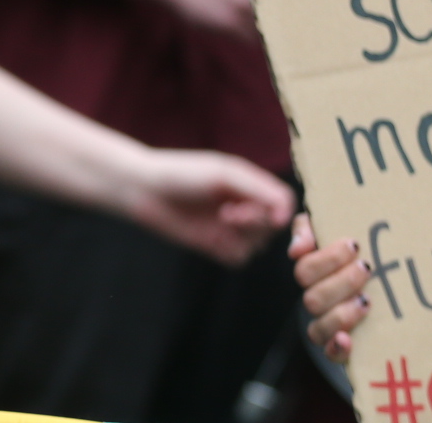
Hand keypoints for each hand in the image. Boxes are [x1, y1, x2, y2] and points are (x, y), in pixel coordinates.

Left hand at [122, 149, 293, 265]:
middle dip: (258, 221)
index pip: (282, 203)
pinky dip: (231, 250)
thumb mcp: (225, 173)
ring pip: (258, 245)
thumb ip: (258, 189)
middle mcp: (243, 207)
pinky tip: (212, 235)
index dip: (281, 212)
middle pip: (273, 227)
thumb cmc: (183, 173)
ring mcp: (230, 228)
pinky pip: (238, 258)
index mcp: (249, 185)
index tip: (272, 216)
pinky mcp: (216, 246)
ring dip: (244, 235)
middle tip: (232, 212)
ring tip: (221, 217)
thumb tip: (286, 213)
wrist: (145, 189)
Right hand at [291, 213, 372, 362]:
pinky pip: (331, 355)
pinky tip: (348, 340)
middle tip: (366, 268)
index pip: (305, 270)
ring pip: (318, 328)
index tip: (355, 245)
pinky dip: (337, 348)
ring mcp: (328, 324)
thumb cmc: (355, 249)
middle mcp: (316, 300)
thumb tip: (297, 250)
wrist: (389, 275)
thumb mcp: (330, 227)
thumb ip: (308, 228)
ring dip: (342, 314)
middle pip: (313, 300)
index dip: (327, 259)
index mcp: (311, 274)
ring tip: (367, 300)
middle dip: (341, 283)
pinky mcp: (344, 346)